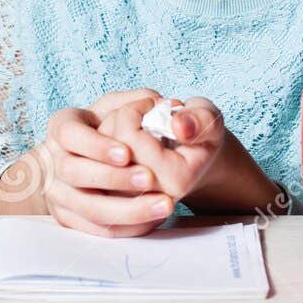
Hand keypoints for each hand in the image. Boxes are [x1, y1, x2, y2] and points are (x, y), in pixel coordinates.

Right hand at [0, 89, 175, 235]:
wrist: (96, 159)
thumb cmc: (113, 126)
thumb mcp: (123, 104)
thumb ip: (142, 100)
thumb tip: (160, 104)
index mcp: (62, 127)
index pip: (70, 135)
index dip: (96, 145)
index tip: (127, 152)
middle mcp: (53, 160)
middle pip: (73, 173)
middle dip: (113, 178)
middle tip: (149, 179)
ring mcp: (58, 192)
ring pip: (87, 207)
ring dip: (126, 209)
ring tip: (162, 205)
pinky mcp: (70, 217)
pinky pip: (97, 229)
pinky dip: (126, 227)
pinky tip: (153, 220)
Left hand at [96, 95, 226, 208]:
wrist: (192, 161)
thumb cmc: (199, 136)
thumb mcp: (210, 121)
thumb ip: (200, 121)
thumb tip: (178, 126)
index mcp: (174, 180)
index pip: (130, 135)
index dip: (135, 109)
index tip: (152, 103)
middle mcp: (148, 197)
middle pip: (108, 144)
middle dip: (121, 117)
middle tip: (144, 112)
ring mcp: (126, 200)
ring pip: (95, 153)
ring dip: (111, 128)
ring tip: (136, 124)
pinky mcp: (111, 197)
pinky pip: (92, 162)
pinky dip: (103, 142)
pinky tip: (124, 138)